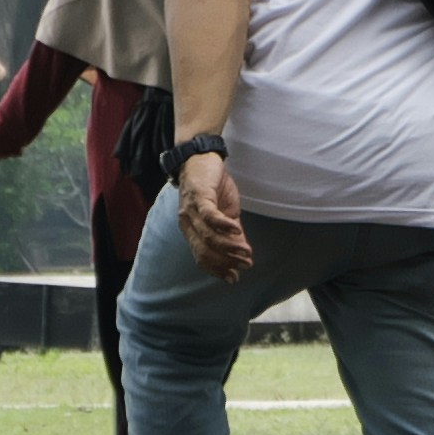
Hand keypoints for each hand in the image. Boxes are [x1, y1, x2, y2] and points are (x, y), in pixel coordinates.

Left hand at [179, 150, 252, 278]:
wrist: (201, 156)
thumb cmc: (213, 186)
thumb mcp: (225, 213)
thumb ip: (232, 233)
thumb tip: (243, 253)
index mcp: (191, 230)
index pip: (202, 257)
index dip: (218, 269)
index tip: (234, 278)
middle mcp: (187, 223)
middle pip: (205, 251)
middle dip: (226, 262)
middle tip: (245, 265)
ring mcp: (191, 210)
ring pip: (208, 236)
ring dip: (229, 247)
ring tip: (246, 252)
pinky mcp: (199, 196)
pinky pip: (209, 216)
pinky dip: (223, 225)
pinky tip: (237, 230)